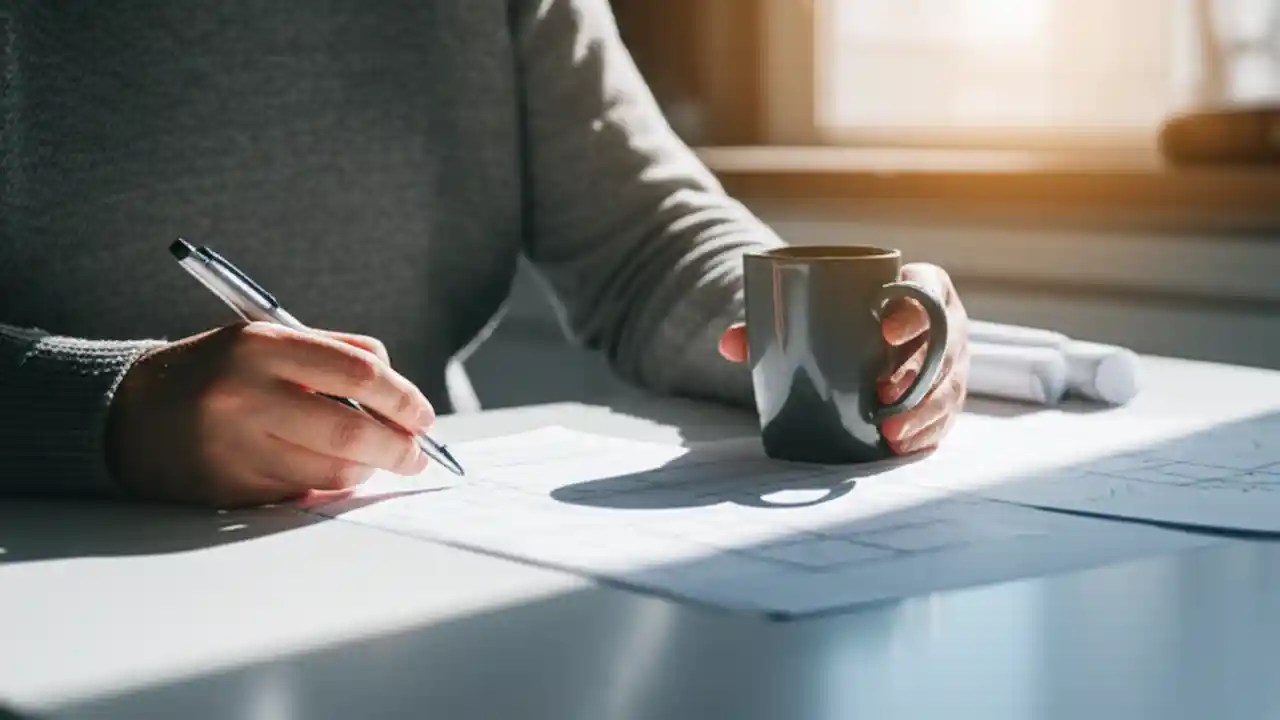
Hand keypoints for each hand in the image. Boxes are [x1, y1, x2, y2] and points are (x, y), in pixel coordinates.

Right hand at [106, 323, 434, 506]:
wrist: (128, 416)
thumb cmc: (219, 372)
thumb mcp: (268, 340)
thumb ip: (337, 355)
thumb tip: (403, 395)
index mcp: (260, 346)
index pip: (358, 374)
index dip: (403, 398)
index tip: (424, 416)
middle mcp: (246, 396)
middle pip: (352, 431)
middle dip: (399, 448)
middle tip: (417, 454)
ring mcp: (236, 448)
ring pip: (334, 470)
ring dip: (367, 469)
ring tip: (372, 459)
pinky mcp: (231, 489)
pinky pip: (304, 491)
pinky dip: (329, 483)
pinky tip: (326, 470)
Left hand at [718, 262, 969, 454]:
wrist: (870, 332)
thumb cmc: (841, 317)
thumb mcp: (815, 314)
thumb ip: (771, 326)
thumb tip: (729, 343)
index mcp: (918, 285)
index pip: (927, 290)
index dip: (913, 310)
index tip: (884, 333)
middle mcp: (945, 321)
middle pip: (945, 344)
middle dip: (918, 373)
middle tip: (884, 394)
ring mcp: (951, 360)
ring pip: (950, 384)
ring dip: (924, 410)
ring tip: (890, 432)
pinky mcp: (947, 392)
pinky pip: (948, 414)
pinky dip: (928, 432)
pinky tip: (906, 446)